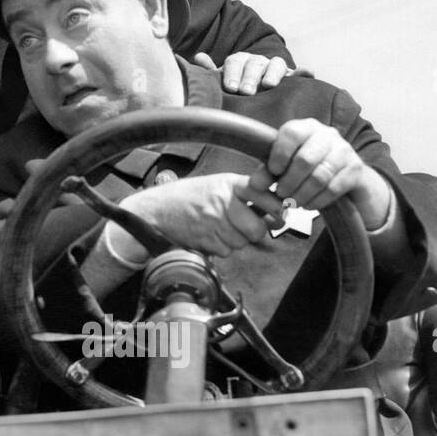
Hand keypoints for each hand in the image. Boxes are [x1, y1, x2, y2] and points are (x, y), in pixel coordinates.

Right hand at [113, 172, 287, 259]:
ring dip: (235, 240)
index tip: (282, 214)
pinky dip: (220, 248)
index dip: (278, 208)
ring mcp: (213, 222)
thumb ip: (242, 192)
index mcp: (228, 184)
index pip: (264, 195)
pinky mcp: (205, 240)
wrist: (154, 210)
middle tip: (247, 228)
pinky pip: (226, 251)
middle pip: (257, 228)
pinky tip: (208, 235)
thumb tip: (275, 208)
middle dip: (254, 232)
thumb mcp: (215, 184)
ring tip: (219, 228)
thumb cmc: (186, 196)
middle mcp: (223, 202)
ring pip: (241, 242)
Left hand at [193, 51, 309, 94]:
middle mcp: (257, 61)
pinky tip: (308, 74)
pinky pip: (300, 72)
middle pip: (254, 64)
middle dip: (249, 77)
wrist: (255, 93)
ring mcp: (275, 68)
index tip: (230, 88)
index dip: (232, 73)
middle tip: (246, 92)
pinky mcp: (292, 77)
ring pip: (276, 64)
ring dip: (273, 73)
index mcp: (240, 61)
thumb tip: (198, 57)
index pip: (235, 62)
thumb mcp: (223, 81)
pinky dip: (304, 72)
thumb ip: (211, 72)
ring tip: (268, 85)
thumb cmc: (235, 88)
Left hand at [257, 118, 392, 228]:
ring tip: (292, 203)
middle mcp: (328, 134)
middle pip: (305, 159)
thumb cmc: (306, 169)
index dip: (279, 154)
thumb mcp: (285, 167)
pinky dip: (317, 201)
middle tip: (281, 194)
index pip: (291, 133)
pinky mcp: (356, 170)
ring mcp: (345, 151)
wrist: (345, 178)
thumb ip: (267, 173)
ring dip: (302, 194)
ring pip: (319, 177)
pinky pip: (333, 189)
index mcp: (306, 127)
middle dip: (289, 181)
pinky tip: (308, 205)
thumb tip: (255, 184)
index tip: (273, 172)